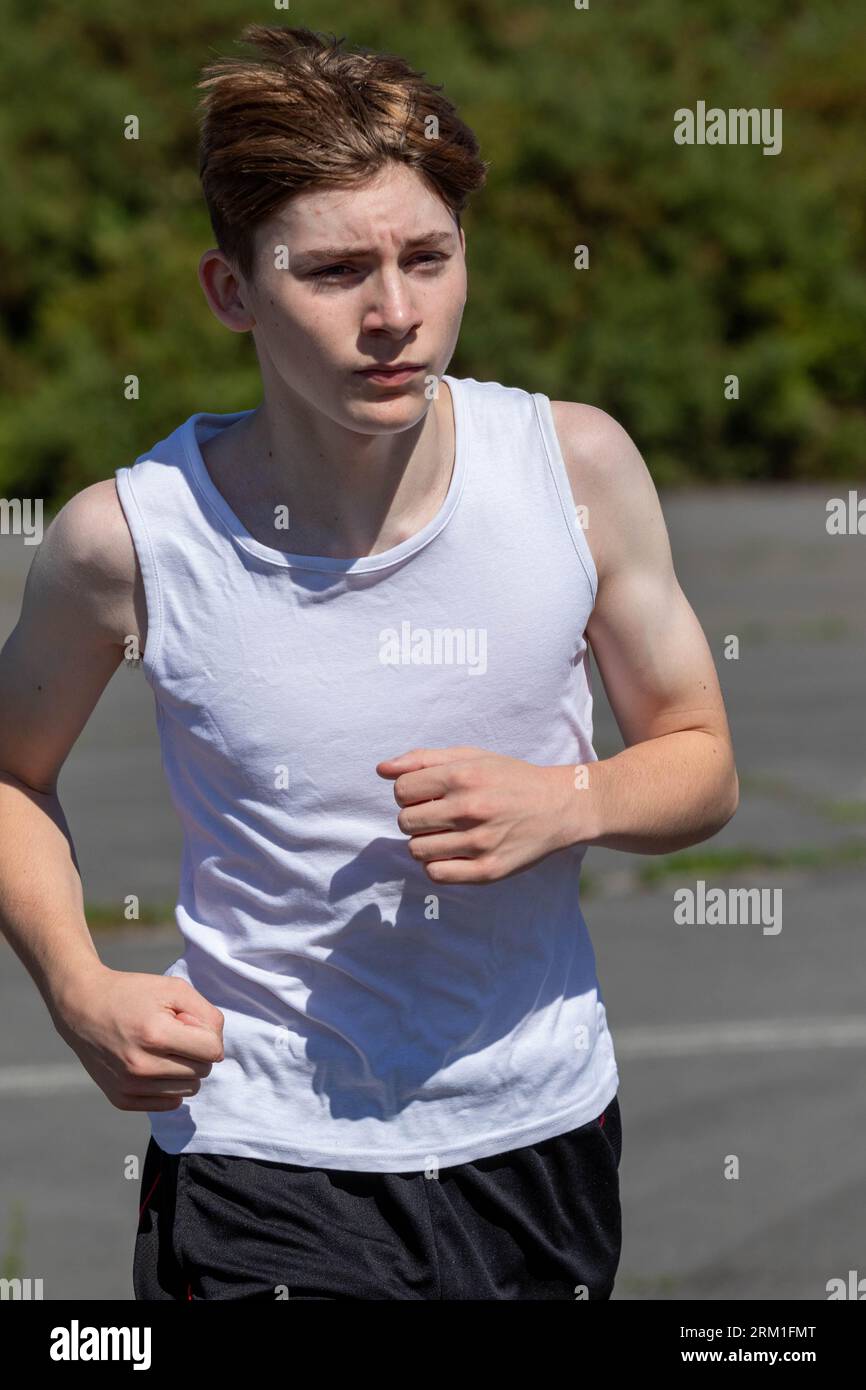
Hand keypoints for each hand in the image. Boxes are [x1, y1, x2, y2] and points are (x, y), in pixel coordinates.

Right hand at [52, 964, 224, 1111]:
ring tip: (162, 1048)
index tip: (188, 1023)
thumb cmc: (132, 994)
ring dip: (184, 1069)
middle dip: (196, 1051)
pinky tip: (153, 1064)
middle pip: (203, 1071)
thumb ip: (207, 1015)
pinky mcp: (121, 1099)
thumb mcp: (174, 989)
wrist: (82, 1007)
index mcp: (156, 1035)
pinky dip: (169, 1085)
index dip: (208, 1034)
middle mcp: (141, 1066)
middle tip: (173, 1033)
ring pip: (189, 1090)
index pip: (212, 1051)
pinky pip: (169, 1103)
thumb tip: (217, 1048)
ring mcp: (129, 1086)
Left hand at [376, 746, 573, 883]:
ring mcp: (479, 843)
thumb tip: (381, 769)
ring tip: (447, 833)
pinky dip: (436, 865)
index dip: (409, 793)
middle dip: (416, 817)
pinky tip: (452, 853)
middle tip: (439, 814)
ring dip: (424, 842)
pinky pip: (437, 874)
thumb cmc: (510, 778)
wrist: (560, 806)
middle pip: (405, 822)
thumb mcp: (471, 757)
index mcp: (463, 777)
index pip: (402, 791)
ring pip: (417, 850)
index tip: (427, 794)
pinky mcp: (488, 871)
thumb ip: (423, 759)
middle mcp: (470, 809)